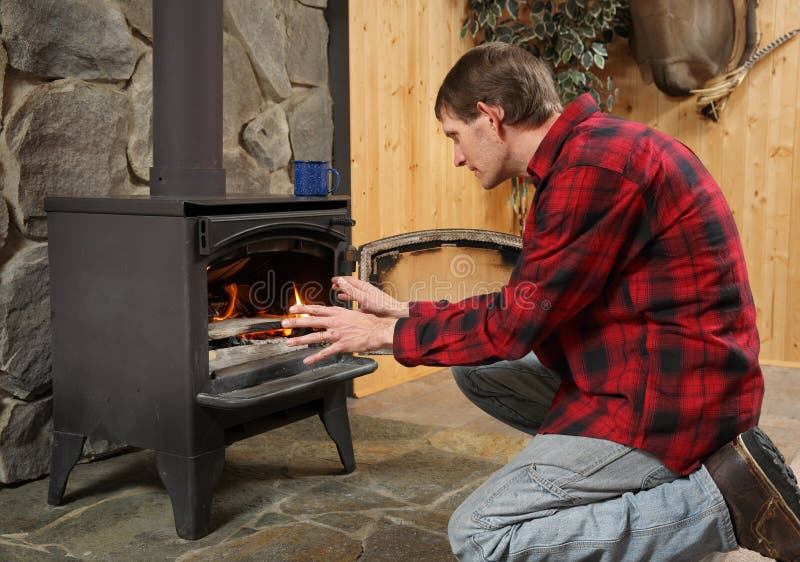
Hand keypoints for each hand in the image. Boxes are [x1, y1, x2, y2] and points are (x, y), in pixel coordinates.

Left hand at [282, 304, 396, 364]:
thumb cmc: (370, 322)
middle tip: (283, 323)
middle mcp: (335, 322)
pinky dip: (315, 357)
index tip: (293, 309)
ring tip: (289, 342)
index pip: (317, 309)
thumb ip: (342, 314)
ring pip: (315, 337)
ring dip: (300, 340)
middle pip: (311, 321)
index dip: (303, 309)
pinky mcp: (342, 346)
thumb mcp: (354, 312)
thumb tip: (336, 313)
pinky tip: (307, 361)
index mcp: (338, 313)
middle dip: (296, 322)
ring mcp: (337, 334)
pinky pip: (326, 352)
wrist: (379, 330)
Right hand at [332, 276, 408, 317]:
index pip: (349, 280)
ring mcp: (368, 298)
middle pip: (351, 287)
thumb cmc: (382, 305)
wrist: (395, 313)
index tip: (332, 280)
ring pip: (354, 295)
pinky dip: (353, 305)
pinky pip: (359, 304)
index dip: (340, 280)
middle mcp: (366, 291)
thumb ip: (351, 290)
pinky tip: (350, 309)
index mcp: (364, 287)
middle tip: (334, 286)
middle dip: (342, 286)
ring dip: (346, 295)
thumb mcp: (363, 297)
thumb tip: (341, 281)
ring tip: (339, 295)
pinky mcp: (370, 306)